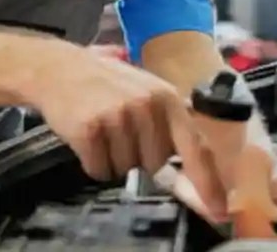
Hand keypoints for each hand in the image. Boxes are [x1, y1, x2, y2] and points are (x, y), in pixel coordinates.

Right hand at [30, 47, 226, 214]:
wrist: (58, 68)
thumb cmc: (106, 84)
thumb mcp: (146, 91)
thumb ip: (170, 125)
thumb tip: (193, 168)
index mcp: (168, 98)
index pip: (196, 148)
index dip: (208, 182)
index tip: (218, 209)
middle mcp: (147, 106)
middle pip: (155, 165)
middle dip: (138, 156)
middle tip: (120, 129)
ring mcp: (118, 116)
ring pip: (126, 170)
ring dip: (113, 158)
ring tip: (102, 129)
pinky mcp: (90, 129)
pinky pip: (100, 170)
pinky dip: (93, 162)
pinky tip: (87, 136)